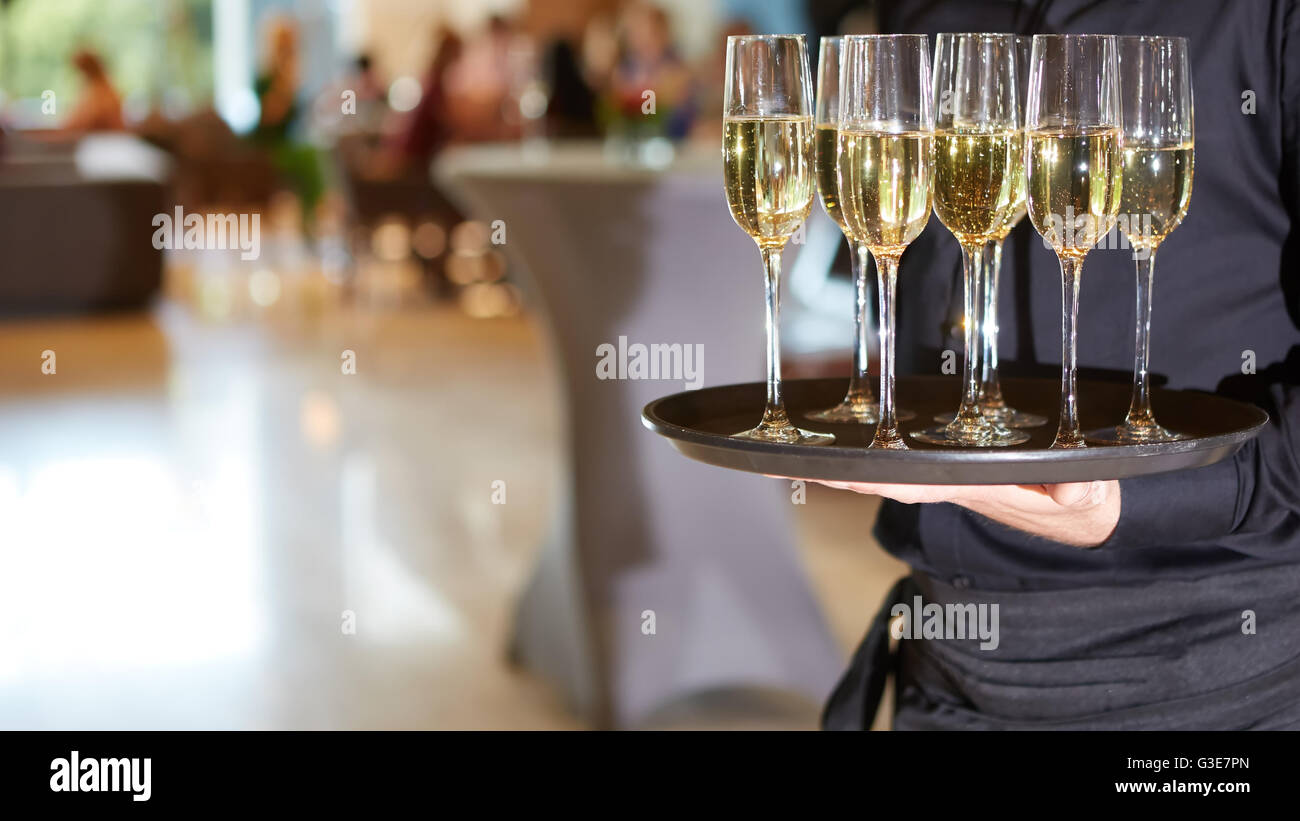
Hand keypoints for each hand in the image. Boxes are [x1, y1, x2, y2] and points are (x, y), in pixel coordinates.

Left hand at [797, 479, 1120, 547]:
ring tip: (774, 450)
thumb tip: (1070, 485)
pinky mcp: (937, 464)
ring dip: (827, 462)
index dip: (862, 478)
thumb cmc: (1072, 501)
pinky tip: (820, 440)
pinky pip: (884, 459)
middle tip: (767, 459)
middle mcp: (938, 482)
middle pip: (868, 478)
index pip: (904, 481)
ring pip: (869, 470)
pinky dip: (851, 453)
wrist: (1076, 515)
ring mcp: (933, 475)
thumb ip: (1077, 489)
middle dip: (822, 470)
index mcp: (963, 486)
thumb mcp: (1083, 495)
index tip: (822, 472)